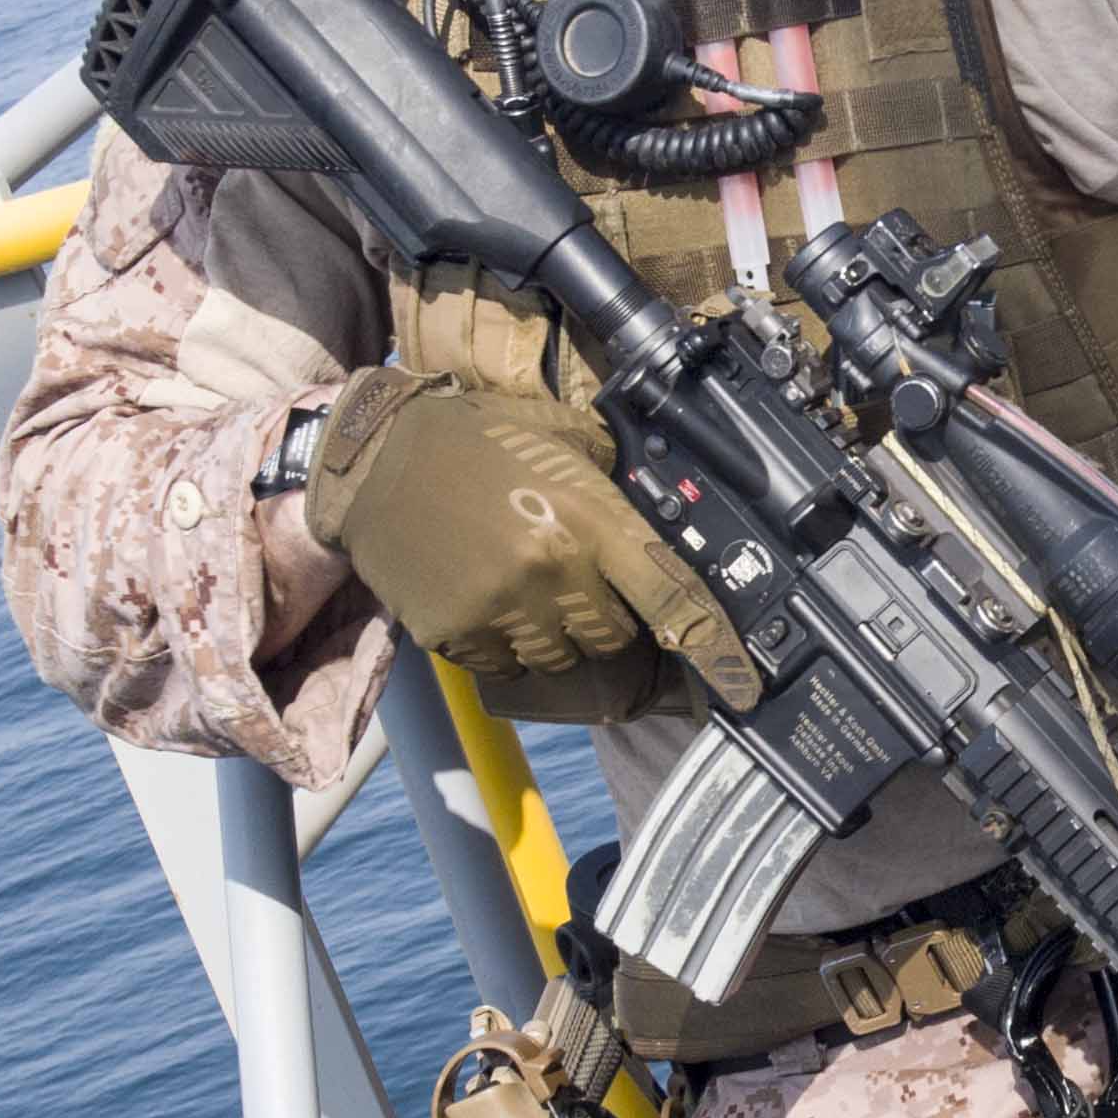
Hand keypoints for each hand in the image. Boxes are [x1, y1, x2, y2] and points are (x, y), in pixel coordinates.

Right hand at [307, 370, 762, 716]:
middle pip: (615, 636)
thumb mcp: (562, 435)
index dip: (713, 646)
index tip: (743, 682)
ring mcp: (501, 608)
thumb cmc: (473, 440)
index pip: (670, 596)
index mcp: (588, 519)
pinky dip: (505, 642)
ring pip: (561, 656)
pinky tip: (486, 594)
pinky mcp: (457, 633)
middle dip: (606, 615)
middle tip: (575, 577)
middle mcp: (551, 571)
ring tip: (525, 582)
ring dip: (556, 632)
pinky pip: (506, 663)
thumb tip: (657, 512)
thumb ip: (615, 473)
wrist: (375, 459)